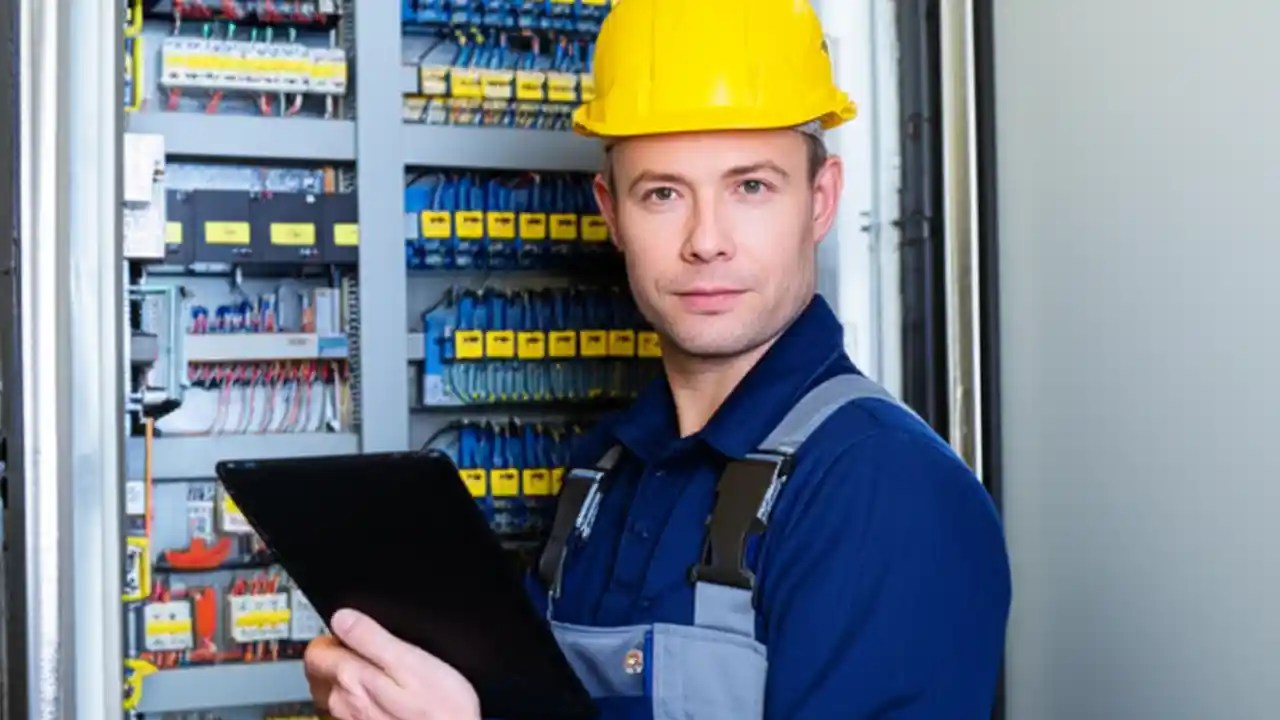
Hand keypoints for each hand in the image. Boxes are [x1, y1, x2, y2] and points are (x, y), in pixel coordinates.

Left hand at [303, 608, 480, 719]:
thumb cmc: (439, 710)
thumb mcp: (411, 661)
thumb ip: (371, 638)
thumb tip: (341, 617)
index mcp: (351, 679)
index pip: (315, 652)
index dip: (333, 637)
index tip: (352, 633)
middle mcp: (344, 705)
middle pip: (320, 675)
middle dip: (336, 659)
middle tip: (363, 650)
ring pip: (334, 695)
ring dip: (348, 682)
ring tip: (378, 674)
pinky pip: (351, 713)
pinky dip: (361, 702)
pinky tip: (386, 698)